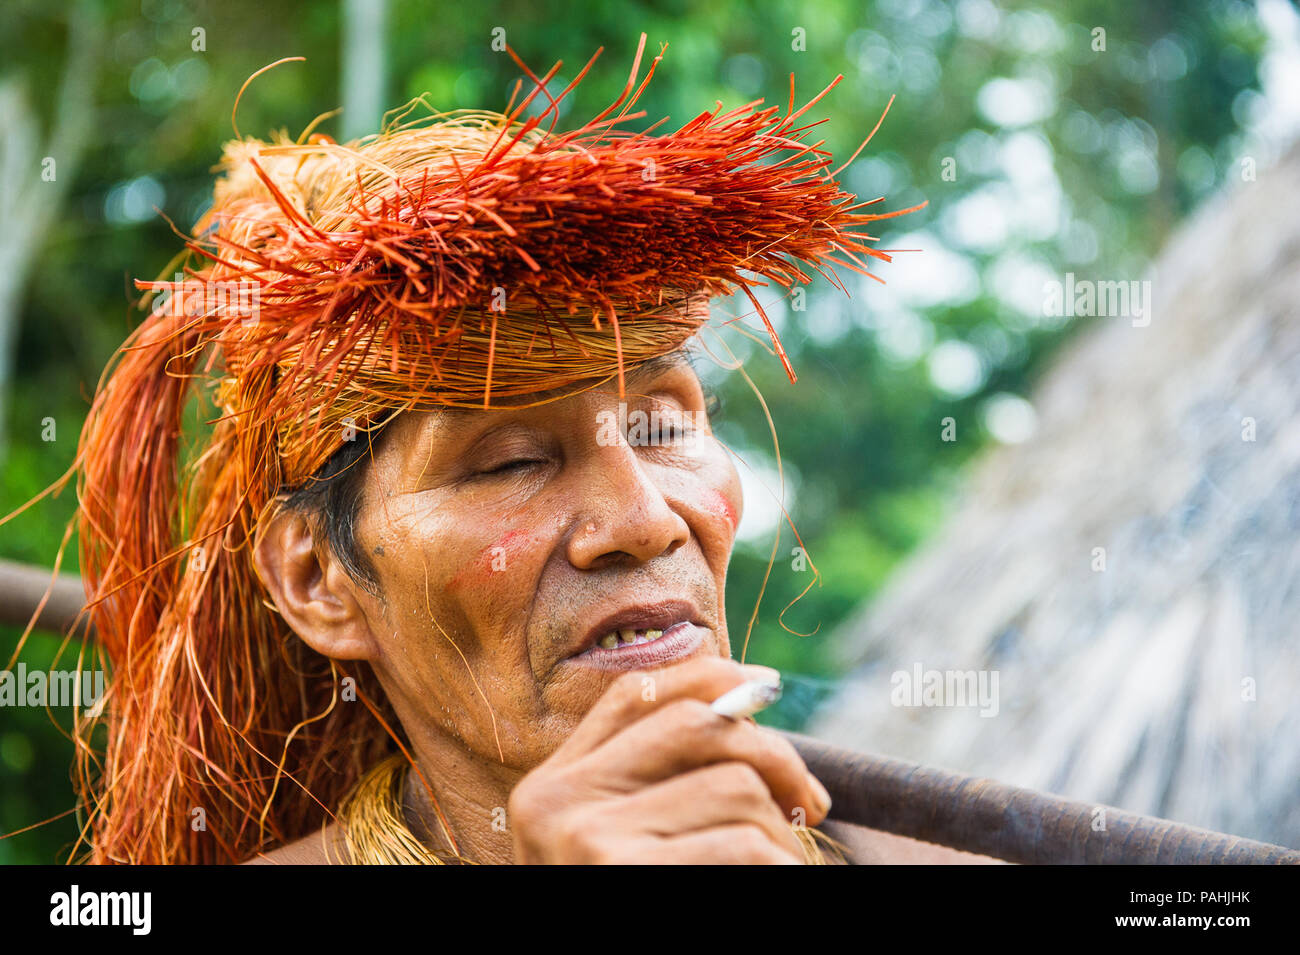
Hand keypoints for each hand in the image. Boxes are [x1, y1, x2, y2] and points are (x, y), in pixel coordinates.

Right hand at [508, 656, 832, 863]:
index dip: (707, 676)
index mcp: (550, 788)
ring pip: (733, 787)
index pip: (633, 696)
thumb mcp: (614, 845)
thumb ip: (654, 784)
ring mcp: (587, 842)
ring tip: (782, 867)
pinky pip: (744, 844)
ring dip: (783, 829)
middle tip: (813, 802)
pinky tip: (777, 881)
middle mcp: (556, 804)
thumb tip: (747, 701)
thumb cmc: (628, 901)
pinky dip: (781, 865)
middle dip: (773, 753)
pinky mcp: (627, 876)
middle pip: (695, 726)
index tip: (765, 685)